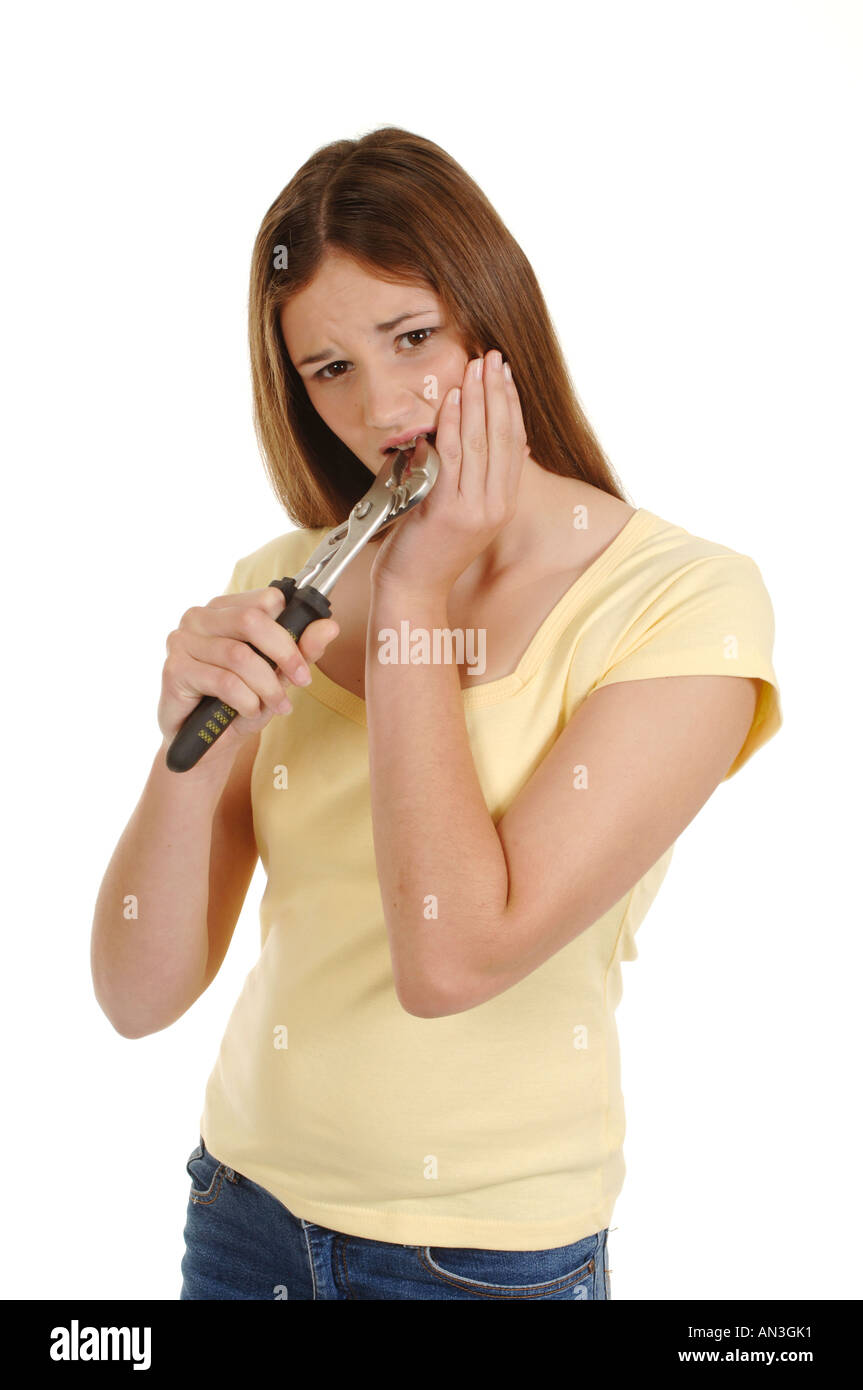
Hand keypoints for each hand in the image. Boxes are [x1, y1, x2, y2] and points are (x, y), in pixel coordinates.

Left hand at [369, 349, 528, 598]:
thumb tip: (494, 444)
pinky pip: (452, 457)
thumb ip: (480, 481)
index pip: (513, 442)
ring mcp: (473, 509)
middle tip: (492, 358)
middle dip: (497, 391)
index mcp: (502, 503)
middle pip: (501, 436)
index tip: (505, 374)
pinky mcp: (447, 510)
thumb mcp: (465, 514)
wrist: (412, 589)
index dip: (510, 404)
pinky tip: (452, 400)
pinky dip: (452, 424)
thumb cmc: (429, 551)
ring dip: (476, 399)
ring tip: (475, 368)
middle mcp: (494, 505)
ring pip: (480, 441)